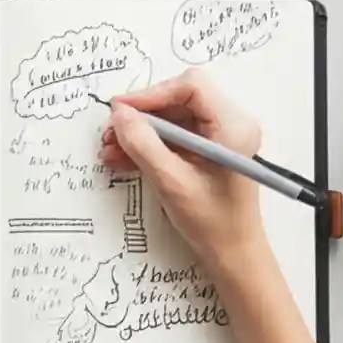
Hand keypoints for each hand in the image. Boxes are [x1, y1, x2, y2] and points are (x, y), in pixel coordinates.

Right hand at [99, 69, 266, 273]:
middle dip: (141, 116)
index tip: (120, 110)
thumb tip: (119, 114)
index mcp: (232, 125)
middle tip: (111, 132)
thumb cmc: (212, 222)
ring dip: (140, 132)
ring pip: (171, 119)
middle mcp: (229, 124)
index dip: (151, 94)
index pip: (190, 87)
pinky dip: (148, 145)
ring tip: (110, 149)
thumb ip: (143, 144)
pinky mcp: (206, 151)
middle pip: (178, 100)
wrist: (232, 255)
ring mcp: (218, 137)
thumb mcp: (172, 182)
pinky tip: (122, 158)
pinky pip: (173, 137)